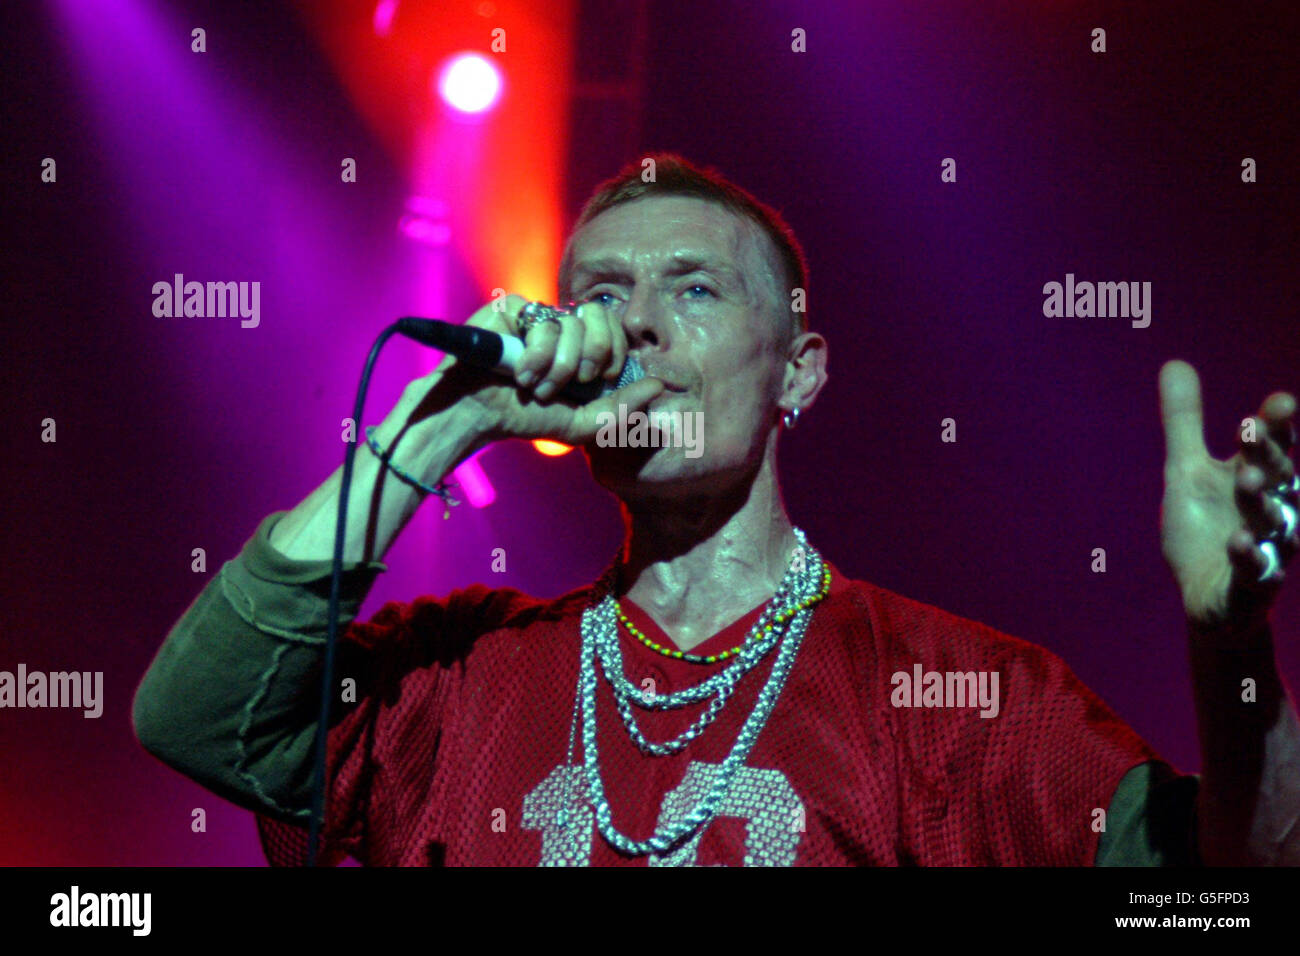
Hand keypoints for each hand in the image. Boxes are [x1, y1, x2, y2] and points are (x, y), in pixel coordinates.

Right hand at [406, 294, 664, 446]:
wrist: (478, 414)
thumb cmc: (526, 418)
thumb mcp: (582, 423)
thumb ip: (623, 408)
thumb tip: (659, 386)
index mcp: (582, 346)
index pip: (615, 327)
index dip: (613, 352)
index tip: (596, 380)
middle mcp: (562, 326)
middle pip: (599, 315)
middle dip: (590, 355)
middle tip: (573, 381)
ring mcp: (537, 315)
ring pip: (569, 323)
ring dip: (556, 367)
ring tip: (535, 386)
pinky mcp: (511, 307)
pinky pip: (540, 320)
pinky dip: (535, 355)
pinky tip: (519, 372)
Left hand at [1158, 359, 1297, 629]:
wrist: (1209, 599)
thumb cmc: (1206, 531)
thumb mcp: (1186, 472)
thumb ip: (1184, 423)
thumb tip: (1174, 362)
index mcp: (1253, 479)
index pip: (1270, 447)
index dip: (1276, 426)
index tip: (1279, 402)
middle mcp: (1268, 510)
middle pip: (1277, 479)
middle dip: (1268, 455)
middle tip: (1252, 431)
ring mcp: (1265, 547)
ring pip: (1273, 522)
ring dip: (1263, 501)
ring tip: (1249, 482)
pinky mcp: (1252, 584)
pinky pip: (1257, 570)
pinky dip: (1251, 555)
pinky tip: (1240, 541)